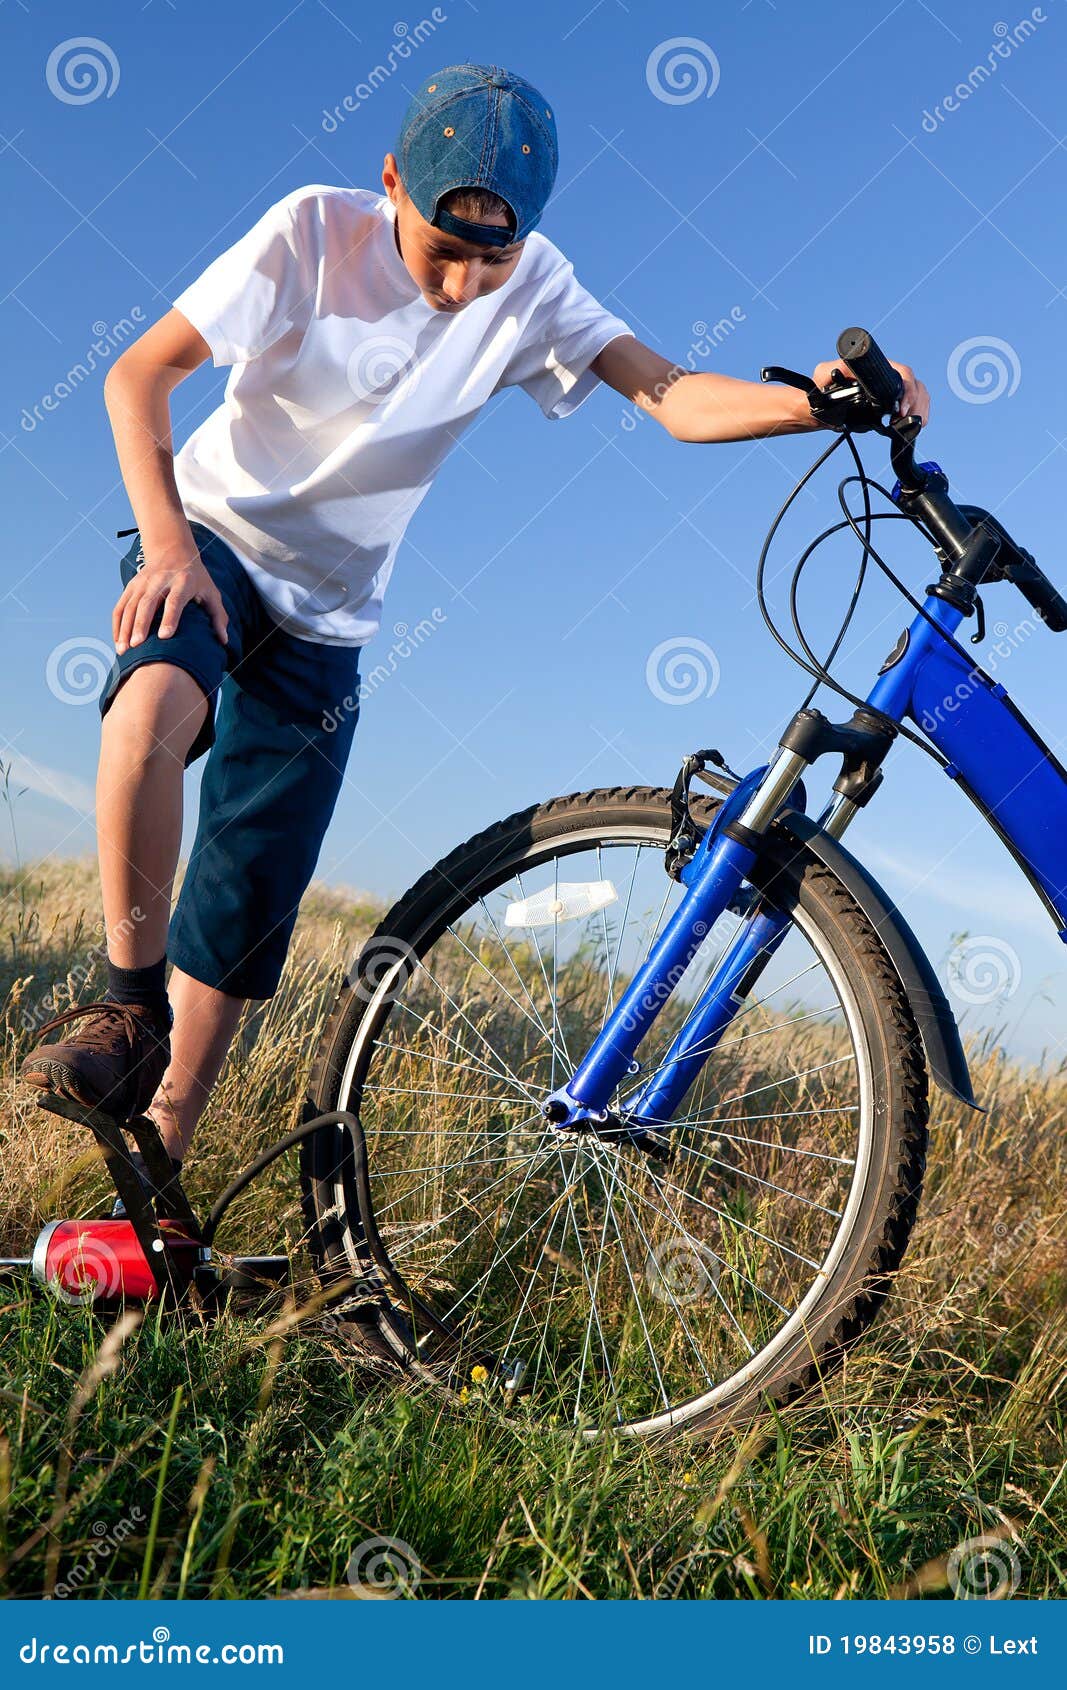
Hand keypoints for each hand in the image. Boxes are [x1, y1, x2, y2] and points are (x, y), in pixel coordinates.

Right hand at [113, 535, 228, 654]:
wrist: (173, 550)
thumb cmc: (196, 578)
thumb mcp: (211, 592)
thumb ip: (218, 616)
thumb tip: (224, 641)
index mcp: (183, 582)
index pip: (175, 601)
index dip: (170, 618)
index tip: (165, 636)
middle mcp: (160, 580)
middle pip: (147, 603)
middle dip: (141, 624)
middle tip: (137, 645)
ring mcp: (142, 582)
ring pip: (130, 605)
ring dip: (125, 628)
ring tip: (123, 650)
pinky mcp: (131, 585)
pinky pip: (120, 606)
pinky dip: (117, 625)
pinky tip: (118, 642)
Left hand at [810, 356, 929, 427]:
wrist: (820, 406)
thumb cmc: (821, 389)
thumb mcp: (822, 376)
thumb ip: (828, 370)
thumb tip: (840, 370)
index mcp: (876, 370)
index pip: (903, 373)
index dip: (907, 389)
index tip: (900, 409)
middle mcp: (888, 377)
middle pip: (916, 385)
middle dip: (916, 404)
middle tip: (903, 420)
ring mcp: (892, 390)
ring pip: (920, 394)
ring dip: (919, 410)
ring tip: (909, 425)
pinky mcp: (892, 404)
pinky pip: (915, 405)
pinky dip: (919, 415)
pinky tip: (912, 425)